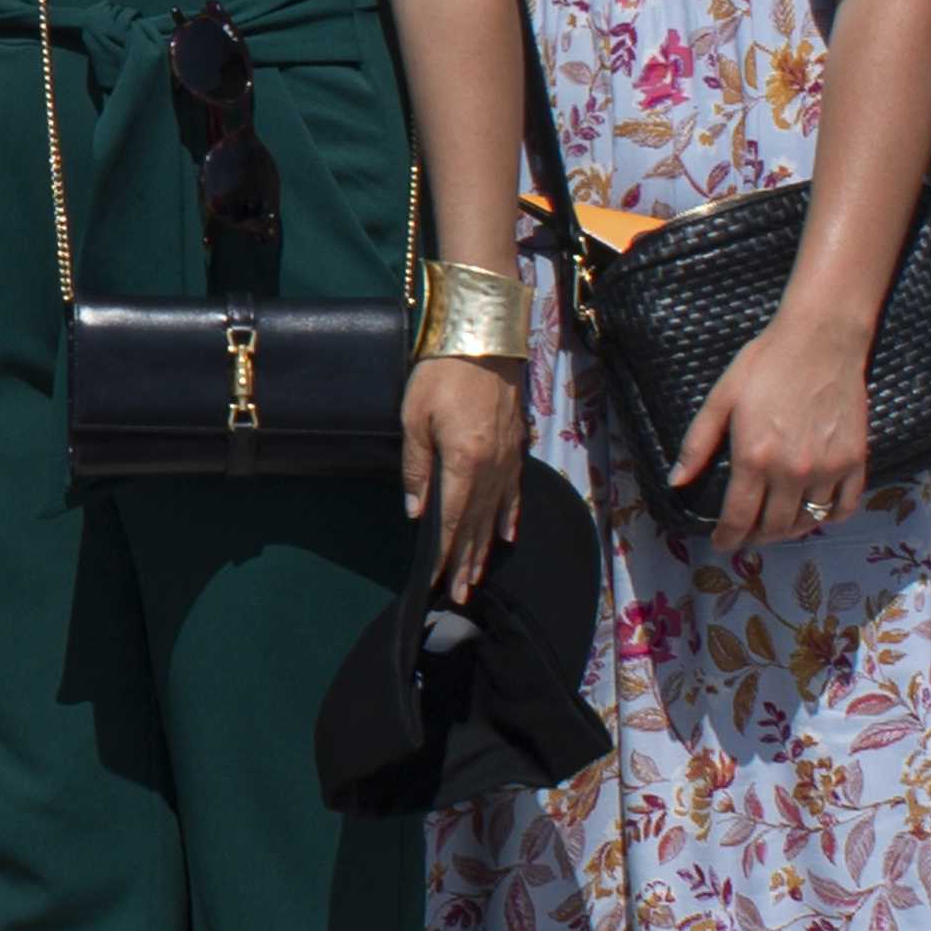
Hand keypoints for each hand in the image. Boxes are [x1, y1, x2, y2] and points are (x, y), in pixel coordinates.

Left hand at [400, 349, 526, 607]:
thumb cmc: (441, 372)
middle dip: (467, 561)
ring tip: (478, 576)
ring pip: (496, 514)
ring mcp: (508, 458)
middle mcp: (492, 468)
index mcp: (464, 463)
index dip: (445, 553)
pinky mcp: (516, 445)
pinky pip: (514, 491)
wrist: (483, 335)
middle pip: (477, 525)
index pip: (452, 520)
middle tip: (461, 595)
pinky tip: (506, 536)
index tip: (437, 580)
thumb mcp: (414, 419)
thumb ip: (416, 469)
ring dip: (485, 548)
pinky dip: (509, 516)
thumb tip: (415, 512)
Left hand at [670, 308, 875, 553]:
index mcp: (754, 458)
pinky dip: (828, 517)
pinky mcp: (855, 460)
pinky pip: (844, 507)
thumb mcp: (721, 399)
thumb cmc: (766, 364)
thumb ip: (698, 444)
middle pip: (773, 527)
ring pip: (807, 521)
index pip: (739, 518)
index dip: (727, 538)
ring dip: (788, 530)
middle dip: (755, 537)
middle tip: (747, 534)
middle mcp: (792, 471)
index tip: (721, 543)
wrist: (821, 339)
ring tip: (776, 525)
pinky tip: (815, 512)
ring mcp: (828, 469)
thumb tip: (676, 482)